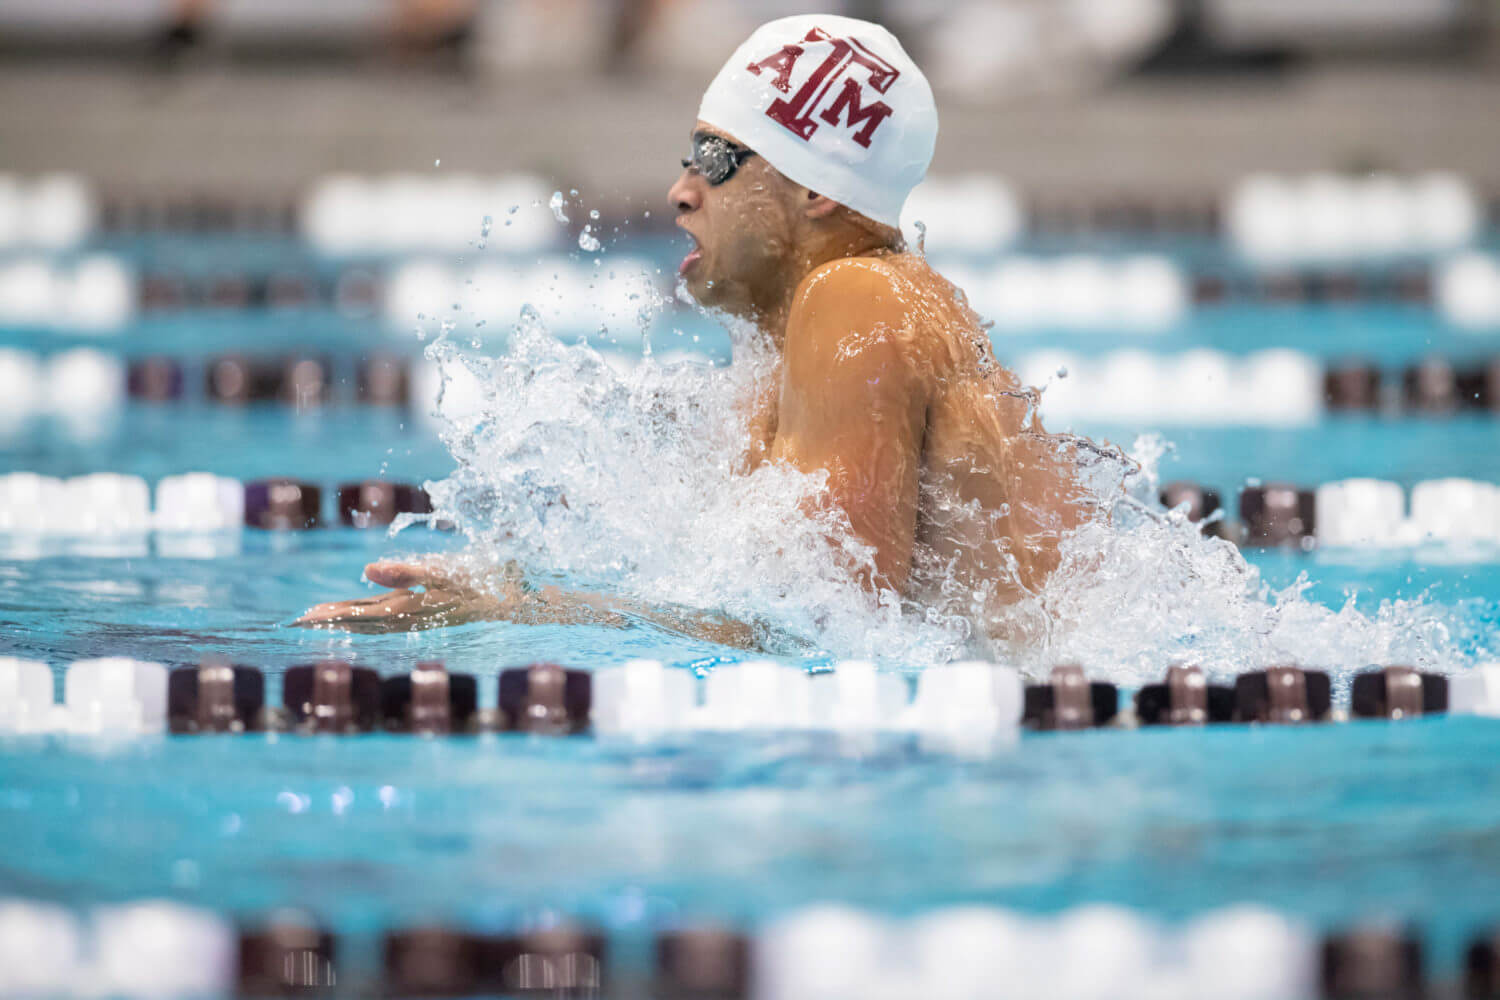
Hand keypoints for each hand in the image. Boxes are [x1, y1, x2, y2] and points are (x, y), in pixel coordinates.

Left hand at [293, 559, 510, 632]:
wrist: (516, 600)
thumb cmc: (481, 581)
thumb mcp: (445, 570)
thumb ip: (405, 570)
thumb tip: (365, 570)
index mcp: (410, 608)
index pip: (361, 613)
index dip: (332, 615)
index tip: (304, 617)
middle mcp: (411, 616)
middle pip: (362, 620)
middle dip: (332, 619)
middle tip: (300, 620)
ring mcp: (420, 614)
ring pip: (374, 619)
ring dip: (347, 619)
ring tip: (322, 617)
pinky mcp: (428, 608)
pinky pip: (389, 615)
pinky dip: (369, 615)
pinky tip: (364, 612)